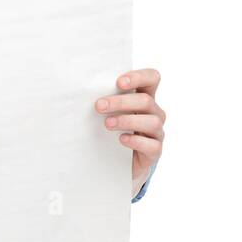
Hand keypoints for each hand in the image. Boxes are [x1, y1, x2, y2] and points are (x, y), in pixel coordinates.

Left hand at [94, 68, 164, 197]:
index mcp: (145, 98)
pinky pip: (151, 145)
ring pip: (151, 122)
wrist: (117, 164)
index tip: (119, 83)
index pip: (152, 78)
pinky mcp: (155, 152)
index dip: (139, 77)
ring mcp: (157, 133)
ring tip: (107, 124)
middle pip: (146, 101)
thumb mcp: (111, 114)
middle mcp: (155, 113)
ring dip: (127, 120)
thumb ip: (107, 102)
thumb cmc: (112, 133)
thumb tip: (84, 93)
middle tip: (99, 106)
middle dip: (121, 102)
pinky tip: (121, 139)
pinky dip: (136, 140)